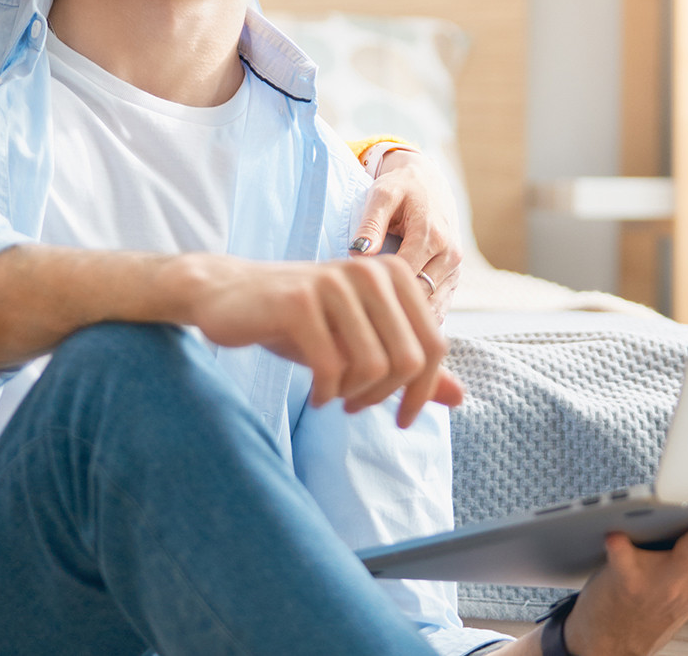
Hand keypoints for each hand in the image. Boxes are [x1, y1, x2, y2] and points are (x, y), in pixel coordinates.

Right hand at [178, 252, 464, 427]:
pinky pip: (332, 367)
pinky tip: (316, 393)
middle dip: (385, 396)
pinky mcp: (299, 302)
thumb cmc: (300, 322)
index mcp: (394, 274)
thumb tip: (461, 398)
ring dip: (355, 396)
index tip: (401, 417)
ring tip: (335, 396)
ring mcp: (335, 283)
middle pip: (409, 359)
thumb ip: (410, 366)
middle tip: (357, 406)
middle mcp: (370, 270)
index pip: (435, 346)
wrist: (226, 297)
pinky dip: (326, 393)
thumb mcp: (360, 343)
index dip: (423, 391)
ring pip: (374, 366)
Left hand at [348, 148, 465, 317]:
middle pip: (419, 297)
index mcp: (432, 236)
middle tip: (359, 316)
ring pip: (432, 309)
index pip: (403, 277)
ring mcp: (455, 270)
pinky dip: (418, 318)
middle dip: (391, 307)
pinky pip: (439, 308)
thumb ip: (370, 225)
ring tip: (375, 323)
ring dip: (406, 318)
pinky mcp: (454, 279)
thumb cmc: (402, 187)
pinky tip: (394, 322)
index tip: (353, 297)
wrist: (429, 182)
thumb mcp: (382, 195)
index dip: (377, 289)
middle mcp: (450, 255)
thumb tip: (357, 254)